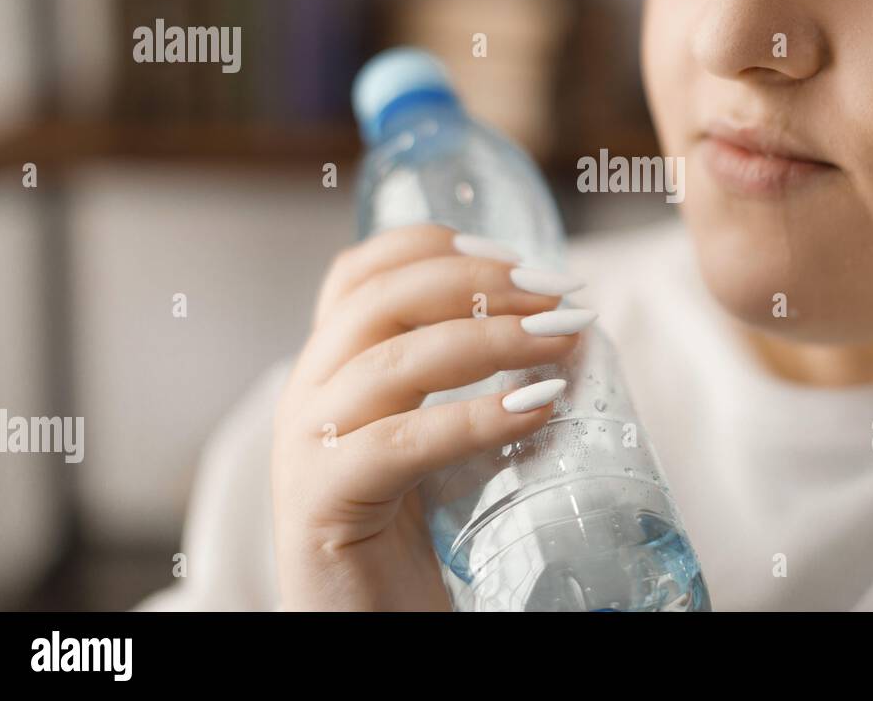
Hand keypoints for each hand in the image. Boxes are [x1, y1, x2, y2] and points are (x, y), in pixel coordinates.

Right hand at [272, 223, 589, 609]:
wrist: (363, 627)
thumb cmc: (411, 530)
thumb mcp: (432, 435)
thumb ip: (461, 380)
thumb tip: (566, 322)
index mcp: (329, 368)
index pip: (358, 271)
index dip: (433, 245)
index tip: (513, 251)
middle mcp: (306, 393)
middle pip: (382, 299)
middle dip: (480, 282)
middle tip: (560, 291)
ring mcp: (306, 446)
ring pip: (394, 359)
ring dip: (491, 338)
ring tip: (564, 337)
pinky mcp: (321, 502)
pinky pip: (399, 442)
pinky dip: (472, 417)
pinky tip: (534, 408)